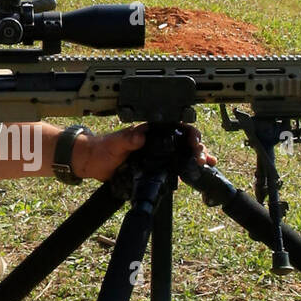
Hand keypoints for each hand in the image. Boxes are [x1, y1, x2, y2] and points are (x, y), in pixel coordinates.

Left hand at [71, 123, 215, 182]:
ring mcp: (157, 155)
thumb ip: (128, 139)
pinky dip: (186, 170)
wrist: (93, 163)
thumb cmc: (103, 148)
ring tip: (208, 163)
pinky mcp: (154, 168)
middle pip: (184, 141)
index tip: (194, 143)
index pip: (176, 127)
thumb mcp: (115, 142)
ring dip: (197, 158)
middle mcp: (157, 142)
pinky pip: (174, 168)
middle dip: (197, 147)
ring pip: (182, 154)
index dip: (189, 133)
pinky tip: (197, 174)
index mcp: (151, 131)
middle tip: (201, 157)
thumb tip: (140, 136)